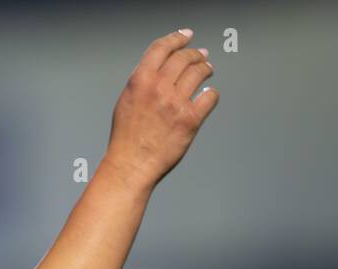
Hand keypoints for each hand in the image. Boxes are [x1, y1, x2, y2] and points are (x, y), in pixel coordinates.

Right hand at [102, 29, 219, 189]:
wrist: (131, 165)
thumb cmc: (126, 138)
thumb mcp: (126, 101)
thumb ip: (142, 81)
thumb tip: (161, 69)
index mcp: (140, 81)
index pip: (162, 48)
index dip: (177, 38)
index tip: (186, 35)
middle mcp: (159, 88)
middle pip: (184, 58)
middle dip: (195, 54)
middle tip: (201, 55)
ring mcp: (176, 103)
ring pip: (199, 73)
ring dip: (206, 69)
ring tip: (207, 71)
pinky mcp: (190, 119)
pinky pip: (210, 98)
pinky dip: (211, 95)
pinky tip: (208, 96)